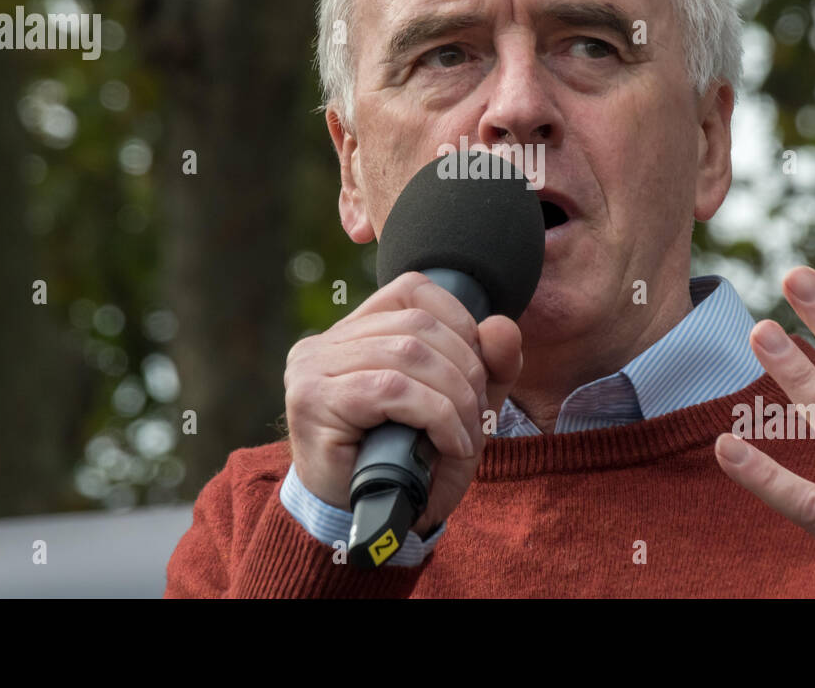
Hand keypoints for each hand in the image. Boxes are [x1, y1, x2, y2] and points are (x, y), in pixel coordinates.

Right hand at [283, 271, 522, 536]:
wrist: (369, 524)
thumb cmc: (409, 463)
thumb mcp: (461, 407)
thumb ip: (489, 365)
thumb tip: (502, 324)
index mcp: (354, 331)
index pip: (412, 289)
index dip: (458, 321)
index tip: (478, 368)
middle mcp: (324, 342)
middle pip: (417, 326)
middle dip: (465, 369)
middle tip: (479, 416)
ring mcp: (313, 368)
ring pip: (408, 356)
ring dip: (454, 399)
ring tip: (465, 436)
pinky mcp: (315, 400)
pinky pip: (391, 389)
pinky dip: (435, 415)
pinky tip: (450, 444)